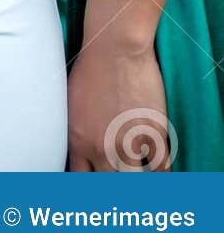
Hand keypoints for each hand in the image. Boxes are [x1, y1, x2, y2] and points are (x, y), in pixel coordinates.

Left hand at [67, 38, 171, 169]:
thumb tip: (80, 145)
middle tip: (119, 173)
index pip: (81, 179)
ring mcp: (130, 144)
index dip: (91, 180)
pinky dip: (159, 170)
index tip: (98, 176)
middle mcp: (102, 149)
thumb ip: (76, 130)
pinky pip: (161, 169)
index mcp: (78, 140)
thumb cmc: (90, 66)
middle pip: (109, 186)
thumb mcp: (71, 102)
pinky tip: (155, 163)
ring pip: (135, 182)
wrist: (115, 47)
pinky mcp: (154, 134)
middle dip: (114, 180)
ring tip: (137, 168)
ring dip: (137, 177)